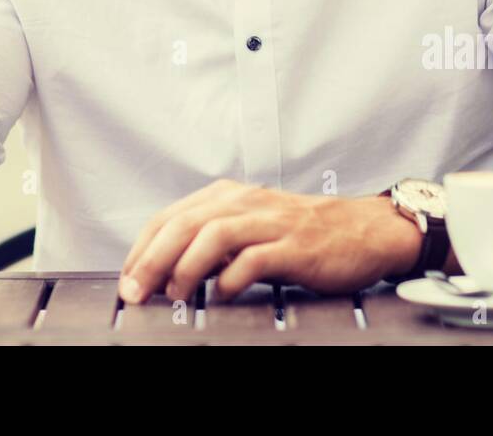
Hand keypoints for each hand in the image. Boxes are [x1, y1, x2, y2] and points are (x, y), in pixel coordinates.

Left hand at [118, 179, 420, 303]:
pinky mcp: (294, 245)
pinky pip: (254, 259)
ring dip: (186, 267)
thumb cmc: (304, 233)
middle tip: (136, 291)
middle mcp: (245, 202)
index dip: (143, 247)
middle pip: (185, 223)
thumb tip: (170, 270)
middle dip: (152, 259)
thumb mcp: (251, 228)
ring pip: (214, 235)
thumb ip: (214, 243)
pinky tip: (223, 295)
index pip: (170, 216)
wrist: (363, 230)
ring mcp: (270, 222)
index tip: (128, 277)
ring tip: (175, 294)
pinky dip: (232, 279)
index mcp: (229, 196)